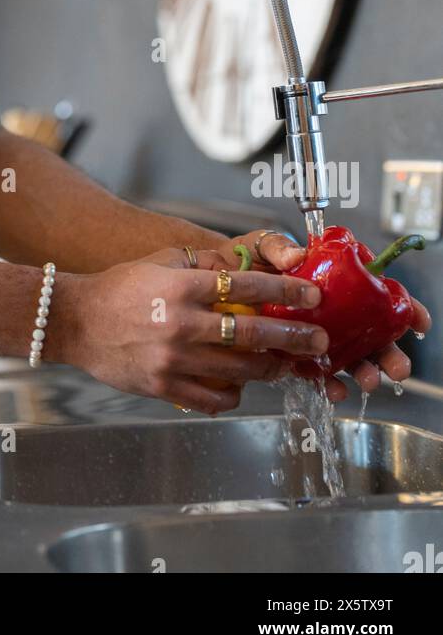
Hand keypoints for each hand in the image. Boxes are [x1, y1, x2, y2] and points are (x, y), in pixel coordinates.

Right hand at [63, 246, 327, 414]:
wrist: (77, 321)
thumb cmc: (121, 287)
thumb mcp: (162, 261)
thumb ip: (204, 264)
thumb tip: (246, 267)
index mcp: (182, 288)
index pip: (247, 289)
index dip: (286, 294)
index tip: (311, 298)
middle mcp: (181, 325)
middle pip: (252, 337)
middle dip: (293, 339)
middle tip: (319, 340)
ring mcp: (173, 360)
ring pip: (239, 371)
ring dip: (270, 369)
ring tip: (285, 364)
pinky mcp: (164, 387)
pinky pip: (213, 398)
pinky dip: (234, 393)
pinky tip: (240, 383)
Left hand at [229, 228, 433, 401]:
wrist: (215, 283)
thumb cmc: (244, 258)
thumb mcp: (261, 244)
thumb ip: (279, 246)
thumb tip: (297, 255)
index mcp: (334, 278)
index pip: (377, 290)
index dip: (402, 306)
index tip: (418, 321)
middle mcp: (331, 308)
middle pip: (372, 330)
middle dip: (388, 351)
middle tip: (397, 368)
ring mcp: (316, 332)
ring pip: (351, 355)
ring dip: (363, 371)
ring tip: (367, 382)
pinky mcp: (295, 352)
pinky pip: (318, 370)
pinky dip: (327, 381)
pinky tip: (331, 390)